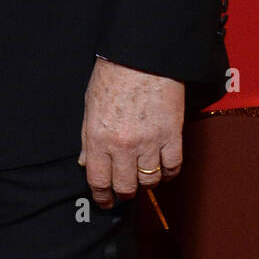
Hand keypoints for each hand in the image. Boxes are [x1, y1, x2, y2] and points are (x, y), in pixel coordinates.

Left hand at [79, 58, 184, 206]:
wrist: (142, 56)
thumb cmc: (112, 75)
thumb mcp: (89, 105)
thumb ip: (86, 137)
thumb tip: (85, 162)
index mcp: (98, 136)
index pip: (98, 180)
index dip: (101, 196)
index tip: (104, 201)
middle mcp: (122, 145)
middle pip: (124, 186)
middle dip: (123, 191)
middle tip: (124, 188)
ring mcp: (149, 142)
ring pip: (149, 181)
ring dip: (145, 181)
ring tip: (142, 173)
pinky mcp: (172, 136)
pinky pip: (172, 168)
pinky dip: (168, 172)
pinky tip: (162, 166)